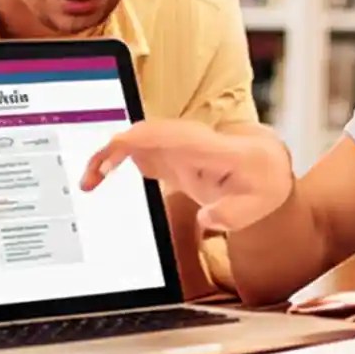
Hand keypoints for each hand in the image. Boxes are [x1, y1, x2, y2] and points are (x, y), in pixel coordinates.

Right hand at [80, 119, 292, 231]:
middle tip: (90, 177)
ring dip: (109, 155)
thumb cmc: (264, 181)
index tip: (117, 148)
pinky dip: (115, 160)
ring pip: (138, 140)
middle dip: (115, 148)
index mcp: (217, 148)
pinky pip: (138, 150)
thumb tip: (207, 219)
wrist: (267, 165)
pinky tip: (98, 177)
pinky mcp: (171, 153)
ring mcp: (181, 144)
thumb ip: (232, 215)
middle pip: (148, 134)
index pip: (176, 137)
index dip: (145, 138)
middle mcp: (194, 140)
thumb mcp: (258, 205)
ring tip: (87, 181)